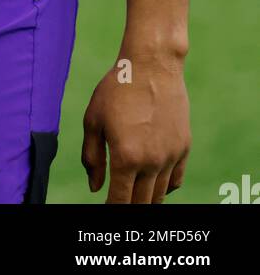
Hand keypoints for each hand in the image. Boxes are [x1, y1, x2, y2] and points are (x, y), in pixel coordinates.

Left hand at [82, 57, 190, 202]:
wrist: (153, 64)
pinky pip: (175, 181)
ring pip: (159, 195)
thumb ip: (92, 157)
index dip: (111, 209)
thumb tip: (94, 188)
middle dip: (128, 207)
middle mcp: (151, 162)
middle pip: (141, 204)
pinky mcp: (183, 148)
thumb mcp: (93, 119)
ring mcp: (170, 156)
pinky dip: (163, 187)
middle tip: (118, 202)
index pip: (120, 201)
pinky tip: (152, 182)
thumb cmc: (117, 88)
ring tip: (133, 195)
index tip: (105, 207)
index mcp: (125, 157)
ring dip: (145, 199)